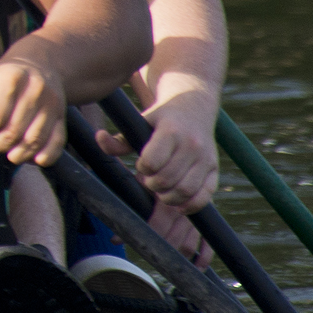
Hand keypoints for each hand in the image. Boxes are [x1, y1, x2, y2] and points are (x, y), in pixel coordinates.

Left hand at [0, 49, 64, 164]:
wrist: (38, 66)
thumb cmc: (0, 80)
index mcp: (11, 76)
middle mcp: (35, 88)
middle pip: (13, 132)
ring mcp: (52, 102)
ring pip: (34, 141)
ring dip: (19, 154)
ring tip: (10, 151)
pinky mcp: (62, 116)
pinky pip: (56, 144)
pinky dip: (43, 157)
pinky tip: (32, 157)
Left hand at [96, 86, 220, 261]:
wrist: (194, 107)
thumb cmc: (160, 118)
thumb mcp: (140, 122)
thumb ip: (120, 139)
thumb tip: (98, 137)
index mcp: (170, 131)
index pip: (152, 161)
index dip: (143, 167)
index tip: (142, 165)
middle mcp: (191, 144)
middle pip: (167, 178)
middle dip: (152, 184)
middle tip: (149, 180)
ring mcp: (206, 158)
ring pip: (185, 190)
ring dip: (168, 197)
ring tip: (160, 191)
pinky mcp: (214, 169)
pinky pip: (204, 196)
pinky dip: (189, 205)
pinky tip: (177, 203)